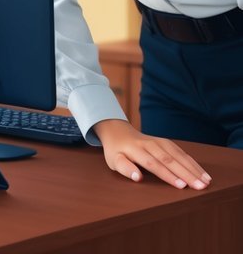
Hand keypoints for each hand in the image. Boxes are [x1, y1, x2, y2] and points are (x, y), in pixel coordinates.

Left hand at [92, 119, 211, 188]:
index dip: (168, 175)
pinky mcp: (168, 143)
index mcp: (136, 150)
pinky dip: (194, 164)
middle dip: (187, 174)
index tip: (181, 186)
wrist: (120, 132)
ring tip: (206, 182)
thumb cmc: (117, 151)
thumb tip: (137, 177)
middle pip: (170, 160)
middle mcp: (150, 144)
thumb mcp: (114, 160)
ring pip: (179, 155)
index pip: (153, 164)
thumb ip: (125, 168)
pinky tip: (203, 174)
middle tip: (200, 187)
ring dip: (194, 169)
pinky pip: (182, 153)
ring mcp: (160, 142)